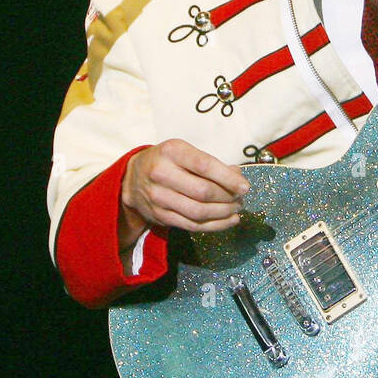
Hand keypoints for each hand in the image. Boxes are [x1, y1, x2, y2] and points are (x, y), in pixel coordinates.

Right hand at [120, 139, 250, 240]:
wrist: (132, 179)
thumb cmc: (167, 161)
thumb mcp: (185, 152)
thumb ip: (212, 164)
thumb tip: (238, 178)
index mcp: (172, 152)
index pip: (205, 166)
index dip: (228, 178)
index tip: (245, 187)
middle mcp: (162, 173)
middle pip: (203, 192)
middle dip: (228, 197)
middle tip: (240, 198)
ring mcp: (159, 197)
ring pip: (199, 212)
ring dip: (224, 213)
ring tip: (236, 208)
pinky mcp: (160, 216)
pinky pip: (192, 225)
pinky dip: (215, 225)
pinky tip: (229, 220)